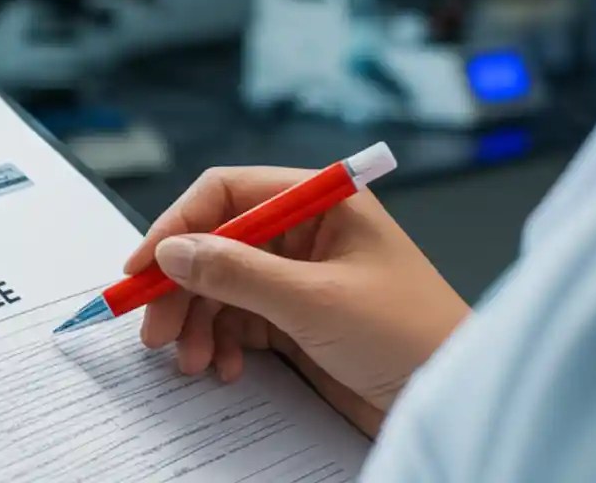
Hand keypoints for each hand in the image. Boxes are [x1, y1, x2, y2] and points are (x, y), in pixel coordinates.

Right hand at [125, 166, 469, 435]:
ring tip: (190, 361)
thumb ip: (238, 272)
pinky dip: (222, 342)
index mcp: (321, 201)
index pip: (228, 192)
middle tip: (155, 329)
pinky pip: (240, 320)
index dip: (177, 225)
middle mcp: (307, 232)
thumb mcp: (314, 300)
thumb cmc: (411, 337)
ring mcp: (301, 276)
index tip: (142, 267)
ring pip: (223, 285)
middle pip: (217, 242)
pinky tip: (222, 367)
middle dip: (182, 287)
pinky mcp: (299, 318)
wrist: (453, 403)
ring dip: (198, 322)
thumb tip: (173, 251)